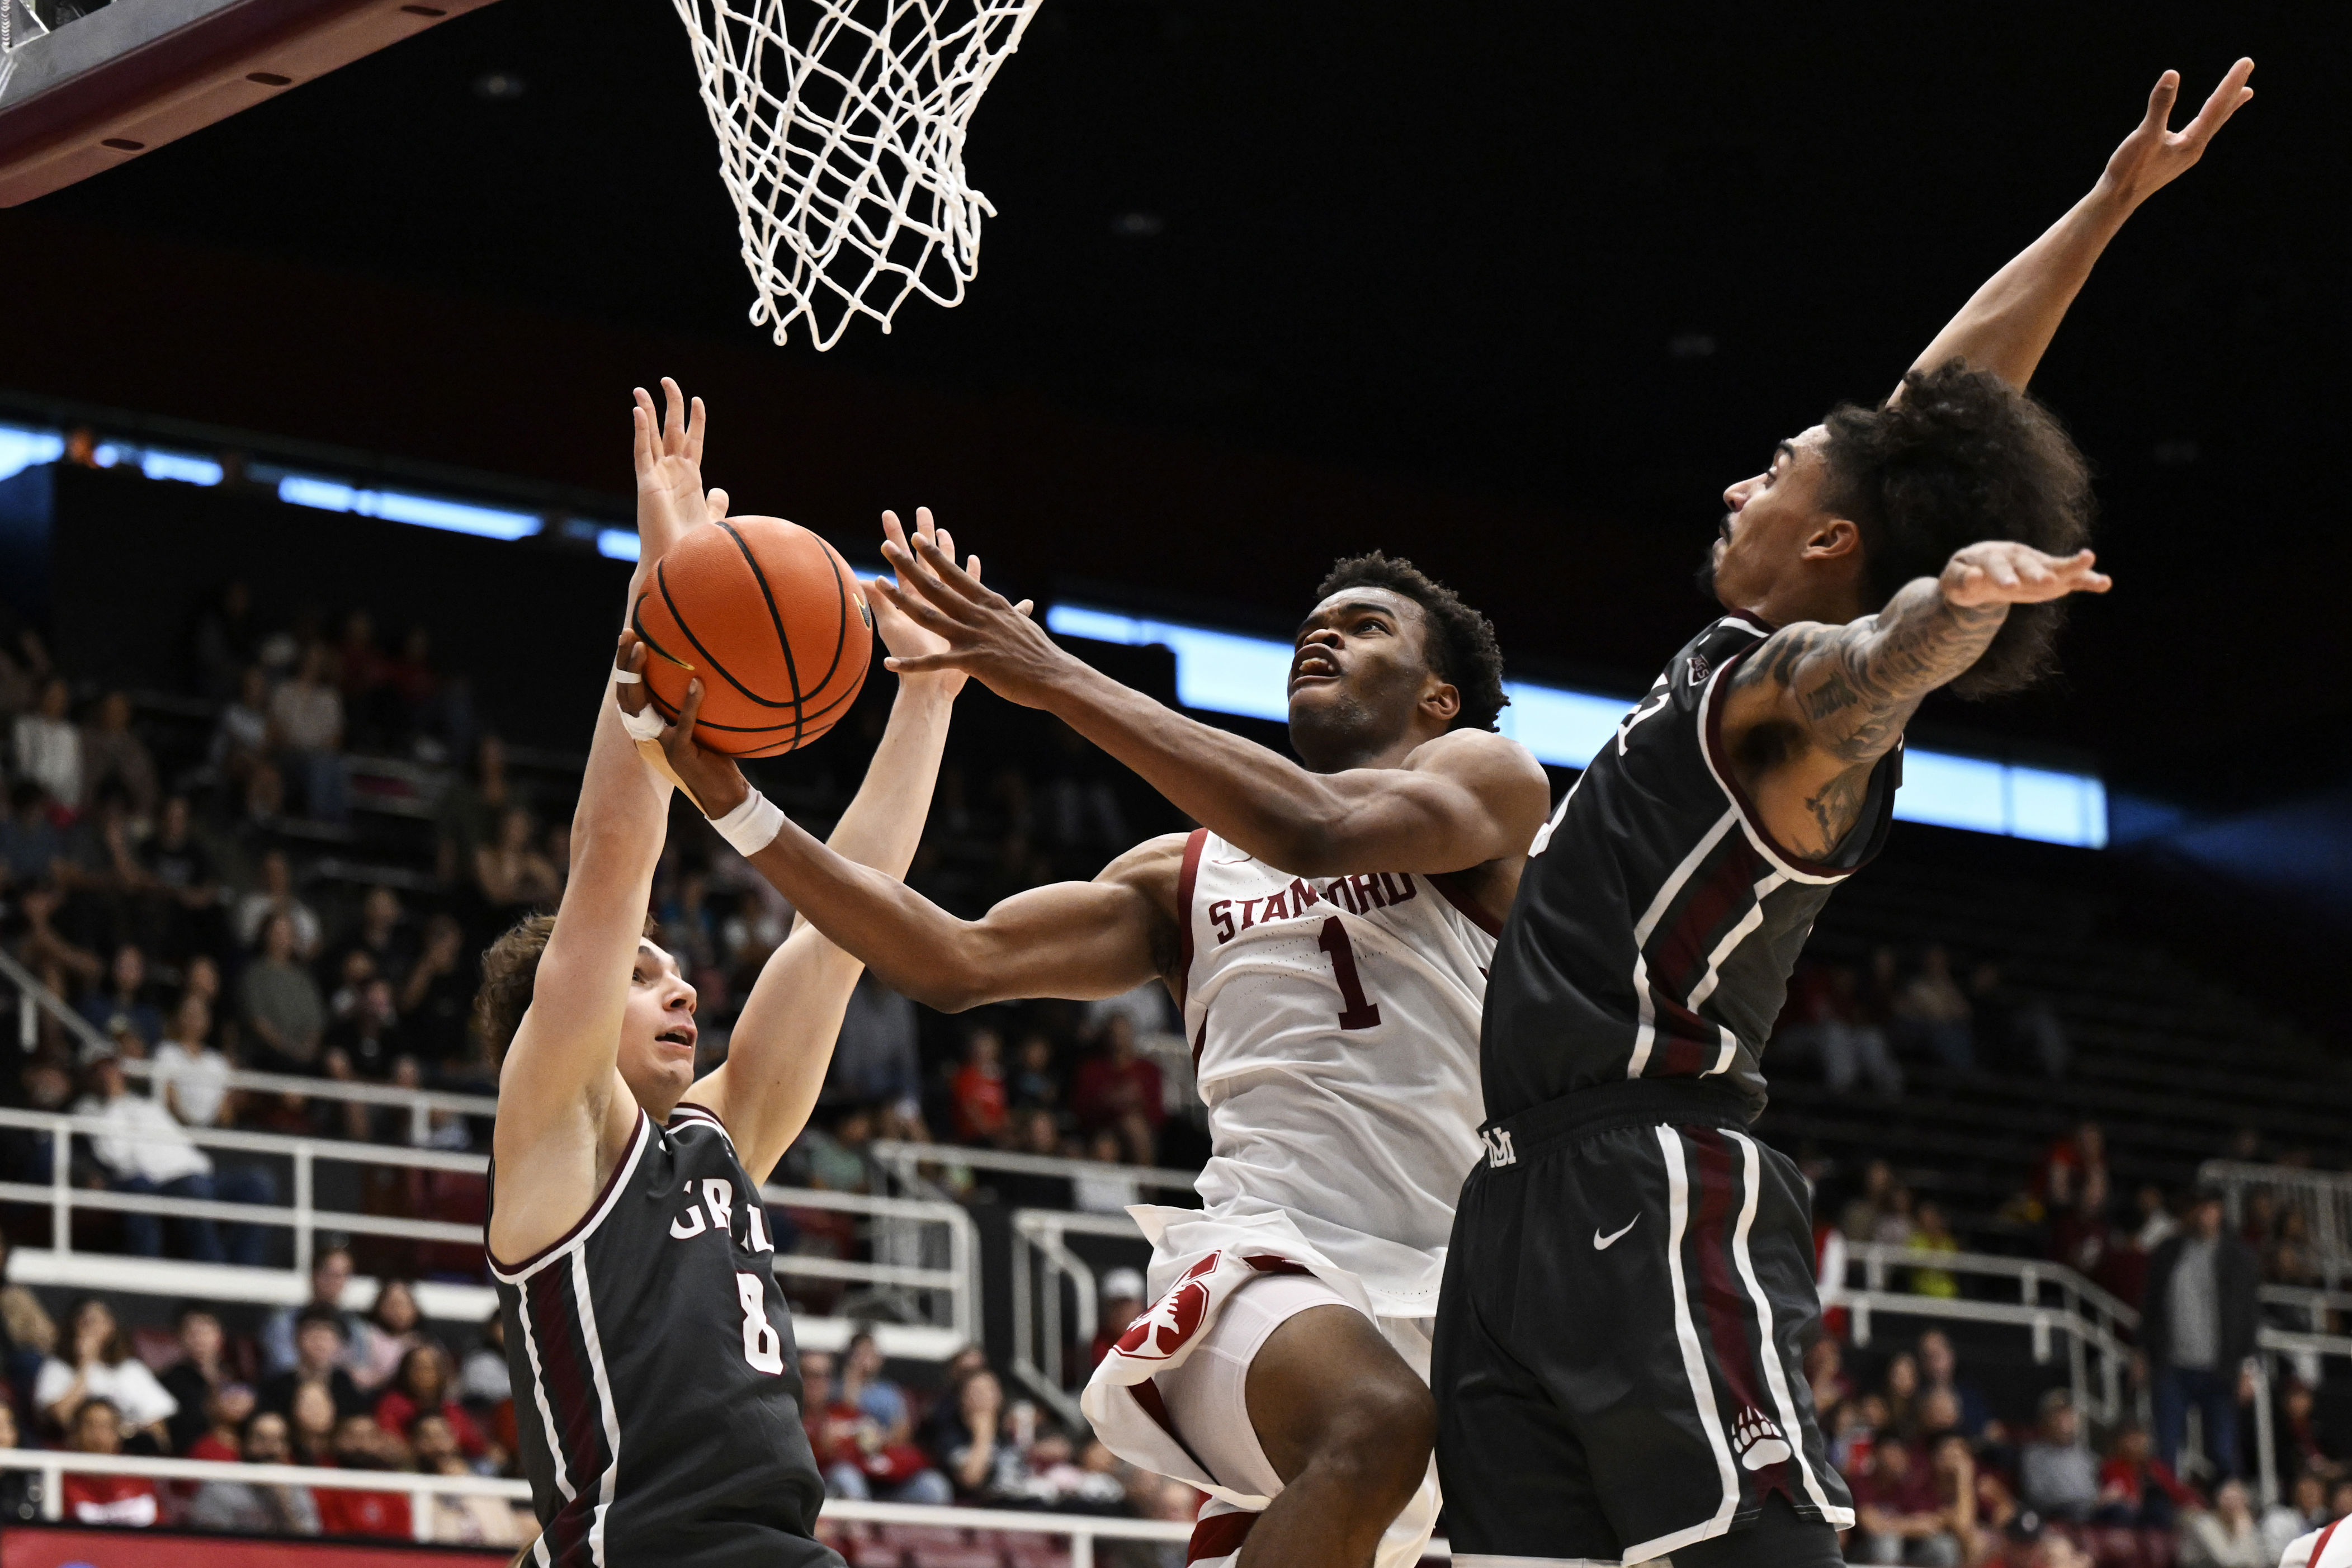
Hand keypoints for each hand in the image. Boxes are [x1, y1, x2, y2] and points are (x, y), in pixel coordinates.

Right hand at [613, 631, 752, 818]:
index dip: (624, 667)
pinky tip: (698, 682)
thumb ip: (693, 704)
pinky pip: (683, 723)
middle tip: (627, 634)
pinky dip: (690, 702)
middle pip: (627, 695)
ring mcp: (661, 745)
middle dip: (623, 663)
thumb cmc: (715, 757)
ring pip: (642, 706)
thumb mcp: (700, 726)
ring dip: (639, 674)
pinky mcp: (680, 754)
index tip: (629, 636)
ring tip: (643, 647)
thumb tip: (703, 669)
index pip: (630, 693)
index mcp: (649, 728)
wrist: (724, 797)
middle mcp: (648, 735)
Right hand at [630, 378, 726, 569]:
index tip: (698, 400)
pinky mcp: (646, 484)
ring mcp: (657, 477)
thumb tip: (721, 491)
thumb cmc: (693, 547)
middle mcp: (671, 474)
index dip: (695, 421)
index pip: (692, 442)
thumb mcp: (711, 519)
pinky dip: (640, 431)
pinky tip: (638, 411)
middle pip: (671, 432)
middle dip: (670, 406)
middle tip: (667, 380)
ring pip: (652, 437)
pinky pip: (642, 453)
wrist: (678, 563)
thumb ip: (715, 504)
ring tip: (642, 388)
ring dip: (648, 412)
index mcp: (688, 480)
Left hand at [872, 531, 1052, 706]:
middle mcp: (978, 614)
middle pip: (936, 587)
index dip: (934, 555)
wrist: (1055, 676)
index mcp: (989, 603)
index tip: (915, 538)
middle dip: (909, 565)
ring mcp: (974, 636)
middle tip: (886, 545)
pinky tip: (889, 664)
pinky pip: (935, 663)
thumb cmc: (1040, 654)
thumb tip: (1022, 605)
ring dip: (901, 600)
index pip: (956, 574)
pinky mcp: (972, 662)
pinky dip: (911, 665)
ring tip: (879, 584)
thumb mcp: (1025, 626)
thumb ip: (1017, 613)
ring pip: (929, 615)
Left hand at [1940, 541, 2110, 607]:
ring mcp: (2036, 565)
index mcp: (1991, 557)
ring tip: (2089, 559)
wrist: (1980, 572)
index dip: (2003, 576)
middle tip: (2046, 581)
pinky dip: (2087, 579)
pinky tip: (2104, 583)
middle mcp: (2017, 557)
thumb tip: (1973, 577)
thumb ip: (1960, 580)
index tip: (2010, 588)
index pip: (1996, 566)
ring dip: (2071, 565)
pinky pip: (2071, 578)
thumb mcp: (1953, 582)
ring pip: (2054, 565)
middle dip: (2036, 573)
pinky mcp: (2052, 576)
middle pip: (2027, 565)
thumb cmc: (1965, 577)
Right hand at [2098, 60, 2253, 210]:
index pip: (2217, 106)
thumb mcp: (2145, 135)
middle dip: (2234, 91)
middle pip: (2220, 114)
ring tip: (2241, 96)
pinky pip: (2197, 133)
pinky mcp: (2172, 159)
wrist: (2115, 201)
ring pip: (2211, 124)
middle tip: (2248, 69)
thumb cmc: (2129, 171)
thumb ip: (2160, 106)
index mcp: (2192, 143)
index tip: (2247, 61)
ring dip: (2225, 107)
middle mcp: (2194, 149)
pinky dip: (2206, 120)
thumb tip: (2172, 74)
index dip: (2231, 82)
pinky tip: (2199, 124)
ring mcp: (2184, 155)